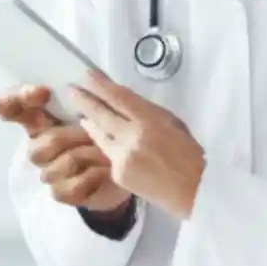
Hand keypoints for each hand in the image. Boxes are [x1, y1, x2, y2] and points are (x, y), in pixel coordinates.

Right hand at [0, 84, 131, 212]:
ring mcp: (48, 170)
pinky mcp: (62, 192)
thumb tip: (75, 83)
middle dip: (73, 137)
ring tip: (108, 151)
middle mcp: (38, 143)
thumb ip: (83, 92)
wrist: (125, 166)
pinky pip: (67, 188)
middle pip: (39, 144)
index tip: (42, 92)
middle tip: (97, 132)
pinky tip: (105, 171)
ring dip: (88, 156)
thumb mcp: (97, 104)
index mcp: (41, 117)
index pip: (8, 105)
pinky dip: (92, 178)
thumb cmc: (105, 130)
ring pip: (57, 166)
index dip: (17, 99)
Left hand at [70, 71, 205, 220]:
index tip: (87, 75)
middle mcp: (132, 136)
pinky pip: (107, 154)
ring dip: (89, 123)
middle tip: (71, 90)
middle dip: (84, 100)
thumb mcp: (172, 123)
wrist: (195, 190)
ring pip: (99, 135)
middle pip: (101, 113)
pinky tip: (100, 139)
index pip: (119, 97)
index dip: (100, 85)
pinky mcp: (118, 173)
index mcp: (150, 120)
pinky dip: (104, 145)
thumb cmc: (189, 154)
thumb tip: (124, 105)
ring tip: (82, 115)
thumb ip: (146, 114)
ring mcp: (122, 156)